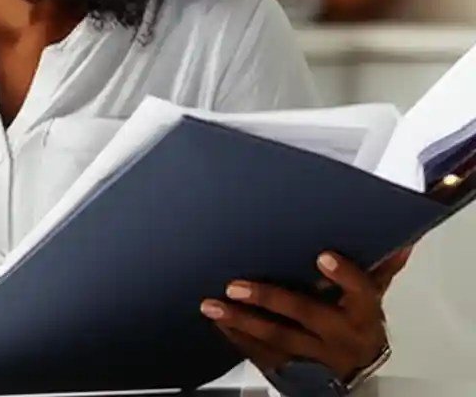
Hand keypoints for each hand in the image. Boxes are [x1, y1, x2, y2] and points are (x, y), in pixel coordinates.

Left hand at [200, 247, 412, 380]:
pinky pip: (261, 354)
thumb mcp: (371, 298)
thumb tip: (402, 238)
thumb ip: (379, 268)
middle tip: (236, 286)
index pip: (361, 293)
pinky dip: (237, 337)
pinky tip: (218, 322)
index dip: (345, 276)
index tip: (324, 256)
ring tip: (212, 305)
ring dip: (241, 321)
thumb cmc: (356, 326)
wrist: (352, 375)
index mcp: (364, 315)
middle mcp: (340, 337)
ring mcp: (315, 357)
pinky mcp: (292, 371)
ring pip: (277, 338)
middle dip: (270, 299)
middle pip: (306, 315)